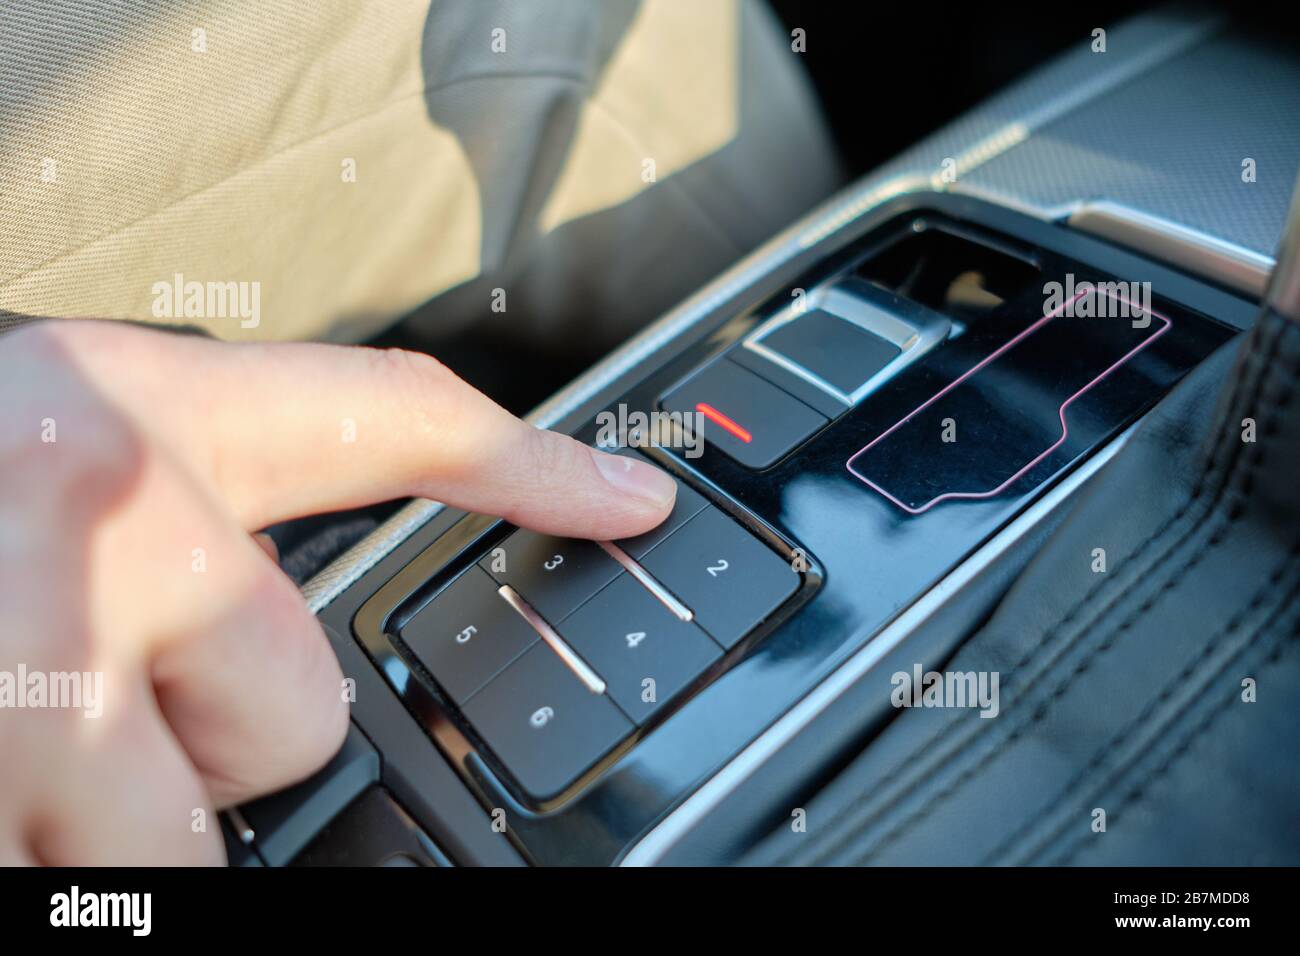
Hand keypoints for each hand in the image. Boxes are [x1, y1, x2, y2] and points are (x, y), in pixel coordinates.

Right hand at [0, 320, 675, 864]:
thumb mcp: (54, 439)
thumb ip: (201, 503)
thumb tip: (307, 608)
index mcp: (132, 419)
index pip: (388, 416)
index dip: (530, 463)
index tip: (628, 501)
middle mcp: (98, 532)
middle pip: (292, 718)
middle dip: (210, 741)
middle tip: (87, 684)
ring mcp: (21, 680)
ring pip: (176, 845)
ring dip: (108, 822)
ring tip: (19, 730)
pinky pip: (77, 881)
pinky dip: (48, 847)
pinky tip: (9, 772)